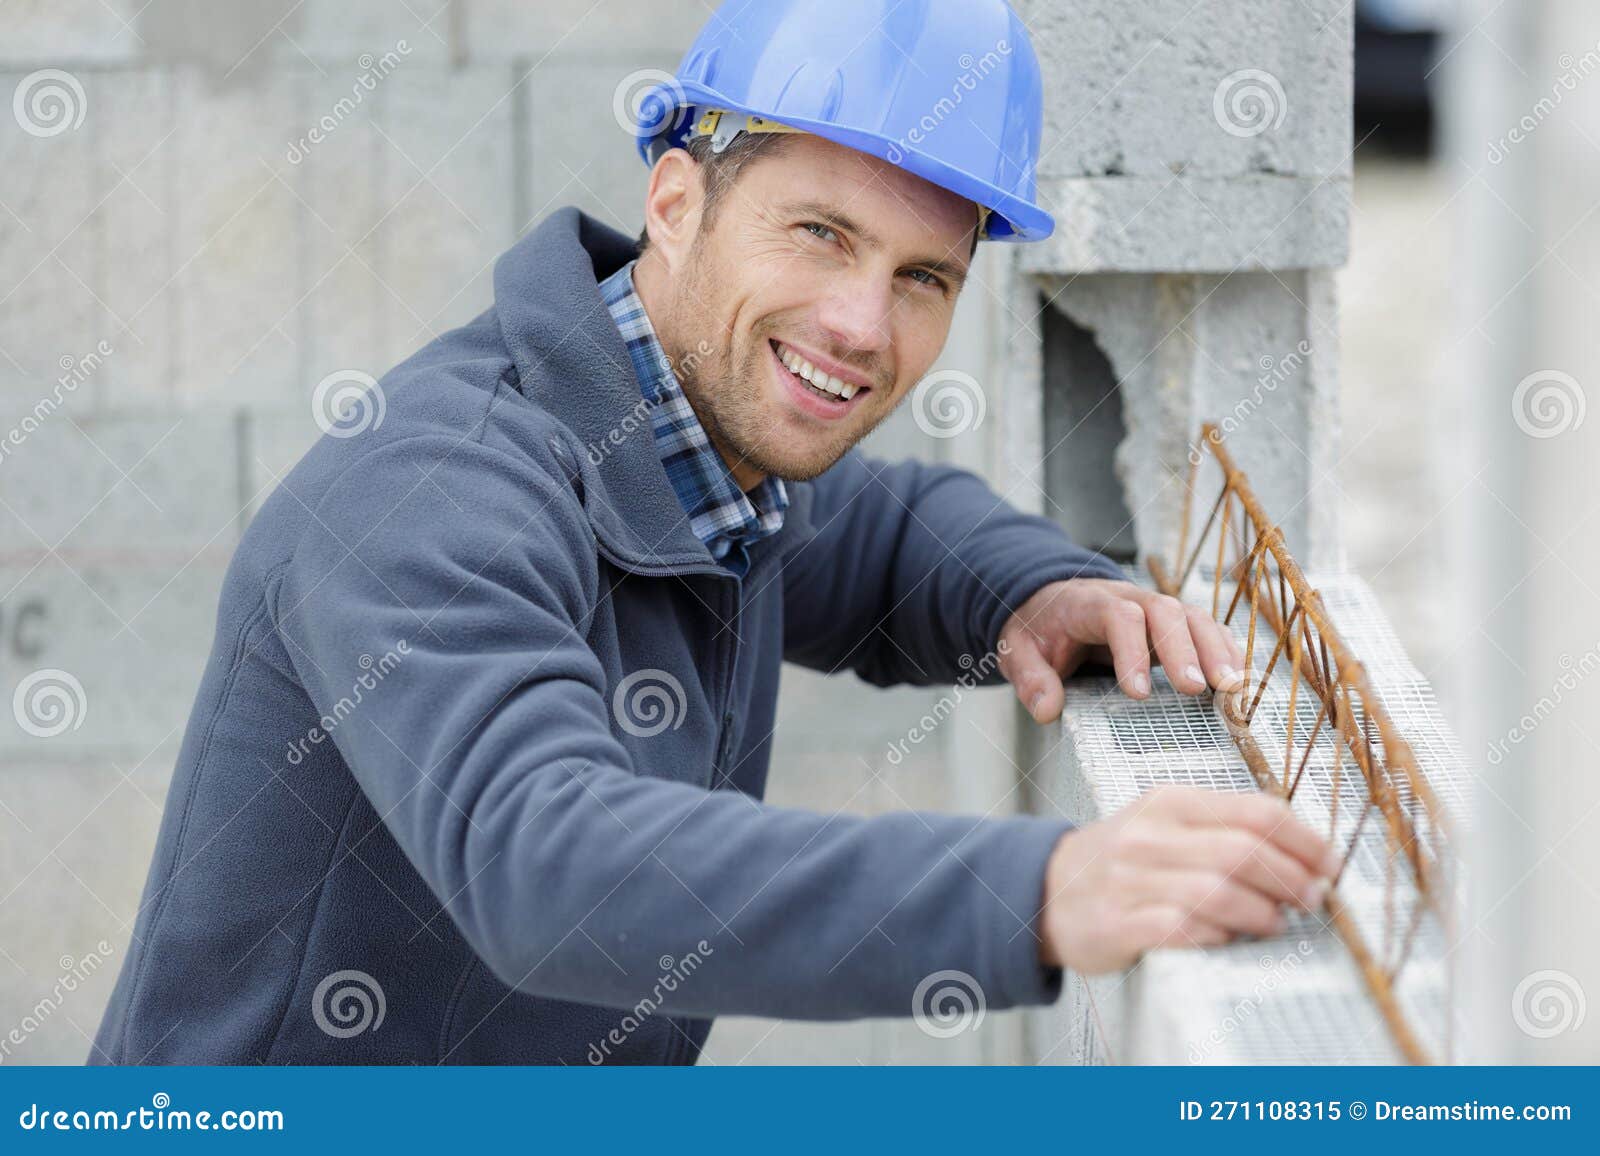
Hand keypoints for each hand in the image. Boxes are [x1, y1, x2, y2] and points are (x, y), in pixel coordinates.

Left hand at [997, 578, 1245, 720]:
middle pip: (1166, 612)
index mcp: (1089, 602)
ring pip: (1195, 618)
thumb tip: (1047, 711)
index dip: (1131, 650)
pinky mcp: (1175, 626)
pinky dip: (1226, 652)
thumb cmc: (1039, 629)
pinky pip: (1208, 631)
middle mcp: (1131, 599)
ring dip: (1216, 651)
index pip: (1118, 616)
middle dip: (1184, 649)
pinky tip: (1239, 683)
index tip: (1137, 693)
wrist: (1052, 603)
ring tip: (1231, 689)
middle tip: (1198, 689)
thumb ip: (1030, 677)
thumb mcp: (1017, 650)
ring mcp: (1158, 609)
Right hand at [1038, 786, 1340, 974]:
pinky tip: (1226, 940)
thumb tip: (1305, 857)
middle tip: (1314, 900)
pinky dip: (1215, 937)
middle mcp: (1150, 835)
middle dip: (1291, 880)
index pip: (1255, 811)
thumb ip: (1226, 831)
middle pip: (1243, 852)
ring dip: (1260, 914)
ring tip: (1275, 924)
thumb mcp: (1169, 826)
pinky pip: (1181, 929)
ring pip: (1216, 893)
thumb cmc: (1125, 860)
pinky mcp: (1116, 923)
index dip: (1305, 842)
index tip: (1330, 866)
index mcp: (1171, 802)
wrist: (1047, 889)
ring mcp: (1130, 880)